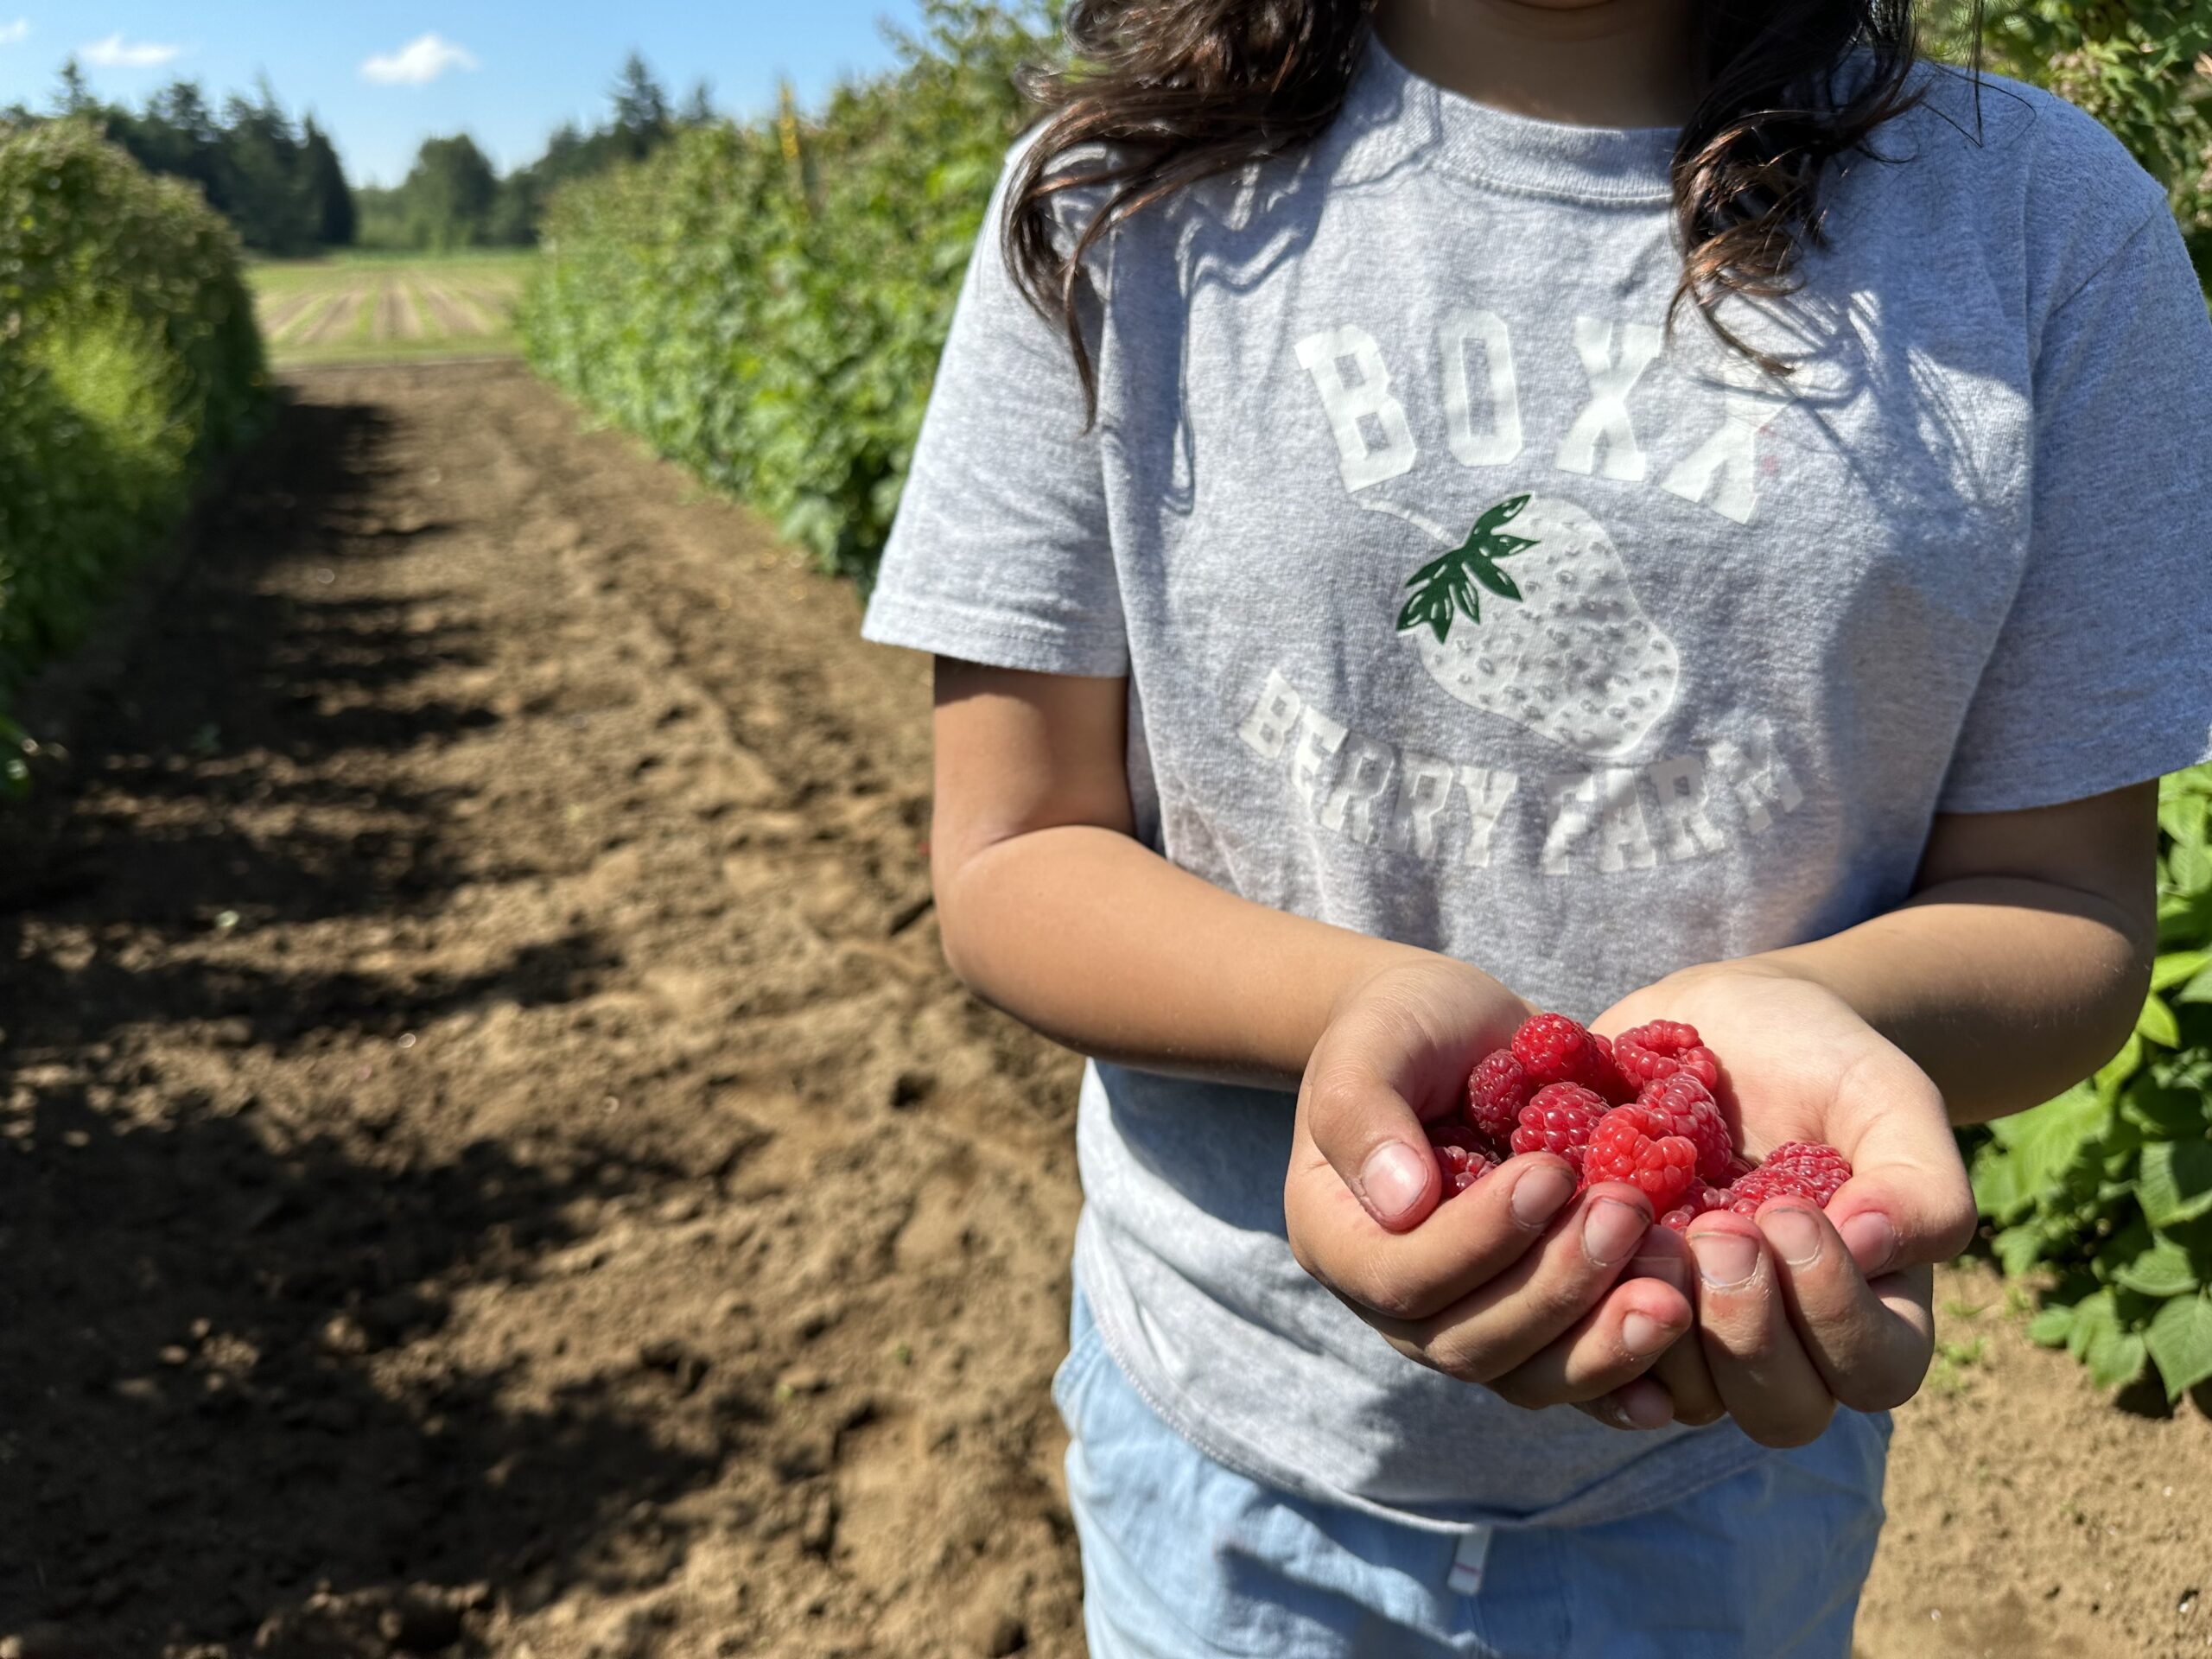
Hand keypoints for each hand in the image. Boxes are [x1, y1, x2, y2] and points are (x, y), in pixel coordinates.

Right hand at [1284, 958, 1692, 1423]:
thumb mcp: (1373, 1041)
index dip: (1482, 1239)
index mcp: (1339, 1240)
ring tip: (1673, 1284)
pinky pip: (1575, 1375)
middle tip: (1630, 1211)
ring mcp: (1467, 1320)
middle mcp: (1396, 1302)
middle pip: (1471, 1342)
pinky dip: (1626, 1373)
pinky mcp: (1532, 1324)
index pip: (1403, 1277)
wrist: (1454, 1035)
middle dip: (1558, 1287)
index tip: (1553, 1171)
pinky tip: (1680, 1361)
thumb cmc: (1404, 1027)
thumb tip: (1401, 1204)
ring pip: (1528, 1376)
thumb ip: (1363, 1112)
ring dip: (1603, 1339)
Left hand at [1589, 963, 1977, 1445]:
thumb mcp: (1885, 1096)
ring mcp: (1692, 1337)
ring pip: (1683, 1397)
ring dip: (1658, 1326)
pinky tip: (1576, 1256)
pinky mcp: (1610, 1308)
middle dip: (1746, 1330)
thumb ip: (1916, 1179)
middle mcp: (1783, 1344)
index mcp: (1870, 1309)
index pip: (1873, 1370)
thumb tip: (1872, 1248)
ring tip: (1641, 1225)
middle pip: (1780, 1411)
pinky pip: (1586, 1363)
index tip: (1788, 1212)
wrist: (1718, 1022)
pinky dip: (1578, 1319)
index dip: (1834, 1311)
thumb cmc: (1819, 1064)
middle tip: (1716, 1230)